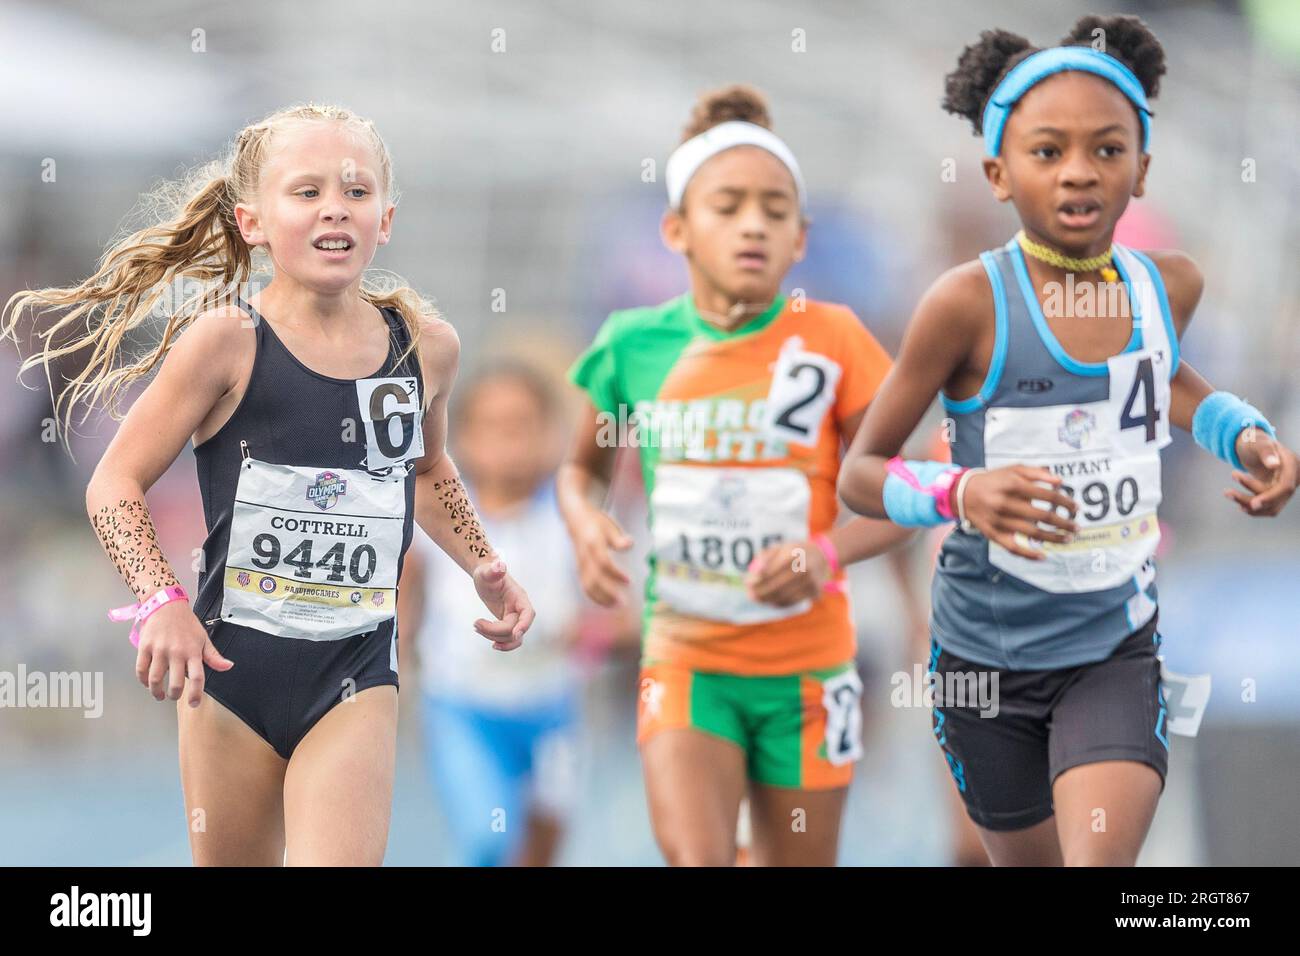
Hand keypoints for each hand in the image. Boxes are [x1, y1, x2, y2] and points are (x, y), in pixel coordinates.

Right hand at [134, 601, 232, 705]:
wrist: (166, 605)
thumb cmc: (186, 624)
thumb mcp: (203, 638)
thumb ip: (213, 656)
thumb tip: (228, 667)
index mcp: (193, 651)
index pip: (197, 677)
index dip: (196, 694)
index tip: (193, 703)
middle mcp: (176, 652)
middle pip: (175, 683)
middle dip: (175, 695)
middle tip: (174, 697)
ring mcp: (159, 650)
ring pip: (155, 680)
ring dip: (156, 692)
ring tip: (159, 695)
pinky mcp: (144, 647)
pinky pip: (141, 670)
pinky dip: (143, 681)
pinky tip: (148, 683)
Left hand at [472, 556, 533, 650]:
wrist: (485, 577)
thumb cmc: (487, 573)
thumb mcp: (487, 572)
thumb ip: (494, 570)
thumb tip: (500, 565)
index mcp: (519, 597)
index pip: (528, 613)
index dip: (524, 625)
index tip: (515, 634)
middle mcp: (520, 609)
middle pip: (515, 629)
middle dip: (495, 631)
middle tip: (476, 623)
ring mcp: (514, 617)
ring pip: (512, 637)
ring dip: (494, 637)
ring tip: (477, 626)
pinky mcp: (508, 623)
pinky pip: (509, 638)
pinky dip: (501, 643)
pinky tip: (490, 641)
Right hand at [570, 506, 632, 606]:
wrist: (574, 517)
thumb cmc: (595, 522)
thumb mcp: (608, 525)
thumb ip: (618, 538)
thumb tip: (629, 544)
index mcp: (592, 543)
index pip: (603, 563)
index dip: (615, 574)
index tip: (628, 581)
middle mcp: (584, 555)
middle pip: (594, 579)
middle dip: (607, 593)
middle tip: (623, 602)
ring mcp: (580, 563)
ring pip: (587, 585)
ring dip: (601, 598)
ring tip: (616, 605)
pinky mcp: (579, 568)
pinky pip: (585, 585)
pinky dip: (595, 596)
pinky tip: (606, 602)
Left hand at [745, 539, 827, 606]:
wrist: (821, 556)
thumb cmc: (794, 551)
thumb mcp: (779, 548)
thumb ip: (764, 558)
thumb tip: (752, 574)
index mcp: (794, 555)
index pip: (771, 571)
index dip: (757, 579)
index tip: (746, 583)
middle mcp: (805, 569)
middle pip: (777, 586)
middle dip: (760, 592)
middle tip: (750, 595)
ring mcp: (812, 582)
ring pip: (784, 596)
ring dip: (768, 600)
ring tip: (757, 599)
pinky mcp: (815, 592)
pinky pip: (792, 601)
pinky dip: (779, 603)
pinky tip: (770, 601)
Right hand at [962, 465, 1078, 560]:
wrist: (964, 493)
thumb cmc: (995, 480)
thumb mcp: (1014, 469)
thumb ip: (1037, 472)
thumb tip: (1060, 482)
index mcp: (1013, 485)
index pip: (1047, 496)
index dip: (1065, 502)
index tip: (1075, 508)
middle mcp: (1006, 503)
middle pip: (1042, 516)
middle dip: (1064, 523)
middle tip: (1077, 527)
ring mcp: (999, 520)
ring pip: (1032, 533)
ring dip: (1053, 538)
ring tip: (1068, 539)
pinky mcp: (993, 534)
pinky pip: (1013, 548)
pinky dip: (1029, 554)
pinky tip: (1043, 556)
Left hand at [1227, 432, 1296, 516]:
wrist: (1252, 446)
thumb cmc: (1254, 441)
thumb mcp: (1257, 442)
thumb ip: (1266, 451)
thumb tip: (1274, 464)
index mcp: (1291, 464)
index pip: (1286, 486)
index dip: (1271, 497)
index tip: (1253, 504)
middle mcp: (1292, 477)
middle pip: (1277, 498)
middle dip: (1252, 500)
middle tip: (1227, 492)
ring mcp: (1285, 486)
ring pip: (1271, 506)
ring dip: (1248, 504)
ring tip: (1228, 493)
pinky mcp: (1276, 493)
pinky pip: (1267, 507)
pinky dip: (1252, 508)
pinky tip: (1239, 504)